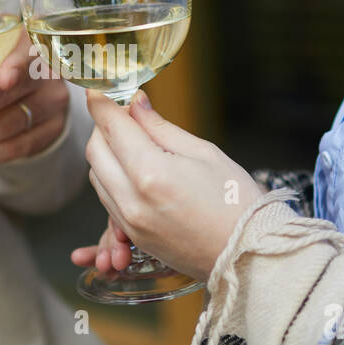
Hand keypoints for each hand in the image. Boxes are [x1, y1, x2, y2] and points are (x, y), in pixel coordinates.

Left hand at [0, 30, 70, 168]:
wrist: (28, 92)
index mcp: (32, 45)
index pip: (28, 53)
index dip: (17, 65)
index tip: (2, 80)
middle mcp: (49, 73)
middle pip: (10, 96)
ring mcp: (52, 104)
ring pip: (9, 126)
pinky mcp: (49, 132)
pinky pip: (13, 148)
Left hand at [79, 89, 263, 280]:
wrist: (248, 255)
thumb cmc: (236, 201)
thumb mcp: (204, 153)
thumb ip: (161, 127)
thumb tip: (136, 103)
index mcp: (151, 172)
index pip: (112, 127)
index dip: (101, 103)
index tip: (97, 89)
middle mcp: (132, 199)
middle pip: (95, 151)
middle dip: (102, 127)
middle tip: (122, 115)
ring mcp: (130, 222)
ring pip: (96, 176)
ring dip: (106, 154)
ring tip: (132, 142)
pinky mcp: (134, 236)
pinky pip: (107, 200)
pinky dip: (112, 180)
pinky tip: (134, 172)